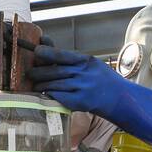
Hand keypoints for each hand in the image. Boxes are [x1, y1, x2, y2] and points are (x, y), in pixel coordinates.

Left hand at [27, 45, 151, 143]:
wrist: (121, 99)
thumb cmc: (103, 81)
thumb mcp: (92, 65)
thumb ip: (72, 60)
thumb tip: (47, 49)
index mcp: (87, 62)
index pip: (63, 55)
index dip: (48, 52)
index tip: (36, 51)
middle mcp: (86, 74)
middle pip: (56, 71)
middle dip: (40, 71)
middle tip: (30, 72)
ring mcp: (84, 88)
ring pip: (56, 84)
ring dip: (42, 85)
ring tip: (36, 85)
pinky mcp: (82, 102)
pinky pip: (60, 97)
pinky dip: (50, 95)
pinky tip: (45, 94)